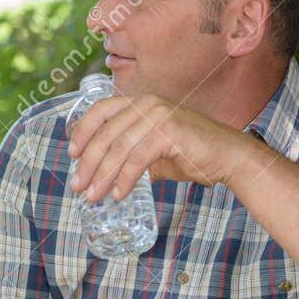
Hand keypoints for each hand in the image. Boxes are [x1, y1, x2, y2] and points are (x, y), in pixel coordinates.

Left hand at [68, 93, 248, 203]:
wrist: (227, 157)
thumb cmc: (190, 154)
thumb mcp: (153, 152)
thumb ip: (131, 155)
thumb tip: (103, 175)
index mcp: (141, 102)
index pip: (101, 110)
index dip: (82, 131)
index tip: (71, 155)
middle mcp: (148, 103)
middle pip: (105, 132)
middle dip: (88, 162)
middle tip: (78, 186)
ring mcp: (159, 115)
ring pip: (119, 147)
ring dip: (102, 174)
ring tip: (93, 196)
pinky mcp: (169, 132)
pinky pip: (138, 158)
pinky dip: (125, 178)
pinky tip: (118, 194)